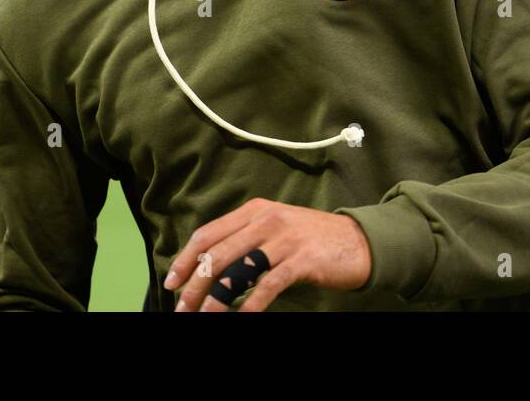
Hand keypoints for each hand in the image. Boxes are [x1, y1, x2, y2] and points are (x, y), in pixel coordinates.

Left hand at [163, 198, 371, 311]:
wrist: (358, 241)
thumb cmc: (312, 240)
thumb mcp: (275, 230)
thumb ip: (246, 241)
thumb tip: (208, 267)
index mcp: (255, 211)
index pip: (208, 233)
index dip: (186, 259)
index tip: (171, 282)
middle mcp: (267, 220)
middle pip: (218, 253)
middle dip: (194, 284)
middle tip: (181, 308)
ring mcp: (285, 238)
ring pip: (237, 270)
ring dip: (215, 299)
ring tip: (204, 317)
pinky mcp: (302, 259)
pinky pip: (268, 285)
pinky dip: (251, 305)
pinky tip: (241, 318)